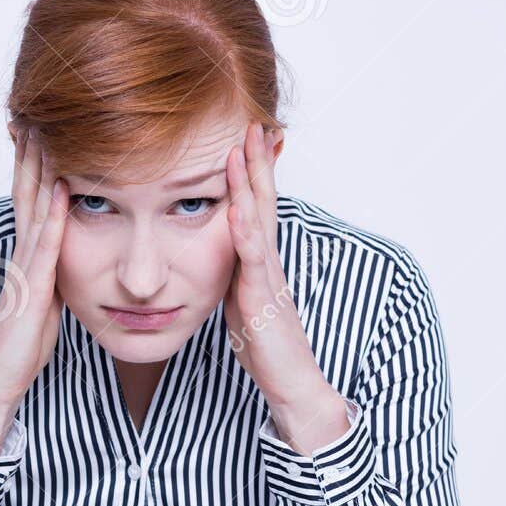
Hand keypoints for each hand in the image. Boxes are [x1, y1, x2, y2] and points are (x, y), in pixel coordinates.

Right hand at [0, 128, 67, 409]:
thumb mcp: (48, 291)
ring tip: (48, 130)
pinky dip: (54, 216)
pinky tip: (64, 190)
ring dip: (42, 168)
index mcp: (30, 249)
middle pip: (28, 187)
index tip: (42, 121)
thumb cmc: (25, 339)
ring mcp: (25, 265)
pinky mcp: (32, 288)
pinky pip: (46, 246)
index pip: (33, 192)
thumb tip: (74, 243)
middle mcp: (24, 249)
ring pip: (36, 207)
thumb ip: (57, 264)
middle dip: (33, 148)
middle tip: (37, 106)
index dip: (35, 157)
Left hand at [223, 122, 346, 438]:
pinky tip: (237, 208)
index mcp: (259, 259)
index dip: (252, 171)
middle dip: (257, 161)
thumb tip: (214, 255)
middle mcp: (266, 260)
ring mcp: (267, 276)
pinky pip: (252, 259)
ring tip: (243, 148)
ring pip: (258, 219)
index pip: (256, 205)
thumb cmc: (266, 346)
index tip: (246, 136)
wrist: (291, 384)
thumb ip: (232, 273)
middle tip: (252, 122)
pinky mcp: (262, 298)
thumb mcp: (241, 299)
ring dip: (251, 182)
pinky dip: (244, 230)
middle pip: (263, 200)